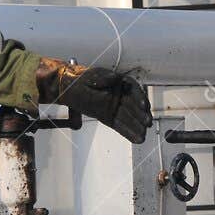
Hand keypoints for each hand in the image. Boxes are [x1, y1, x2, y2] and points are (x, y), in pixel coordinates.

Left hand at [35, 58, 152, 143]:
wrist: (67, 88)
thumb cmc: (79, 79)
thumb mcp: (91, 75)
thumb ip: (103, 77)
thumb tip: (114, 78)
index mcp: (118, 82)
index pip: (133, 90)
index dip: (140, 98)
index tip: (144, 105)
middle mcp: (119, 95)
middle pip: (134, 106)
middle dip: (141, 115)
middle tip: (147, 123)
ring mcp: (114, 107)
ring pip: (128, 118)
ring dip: (137, 127)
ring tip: (143, 135)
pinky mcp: (108, 117)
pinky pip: (119, 126)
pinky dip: (128, 132)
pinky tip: (136, 139)